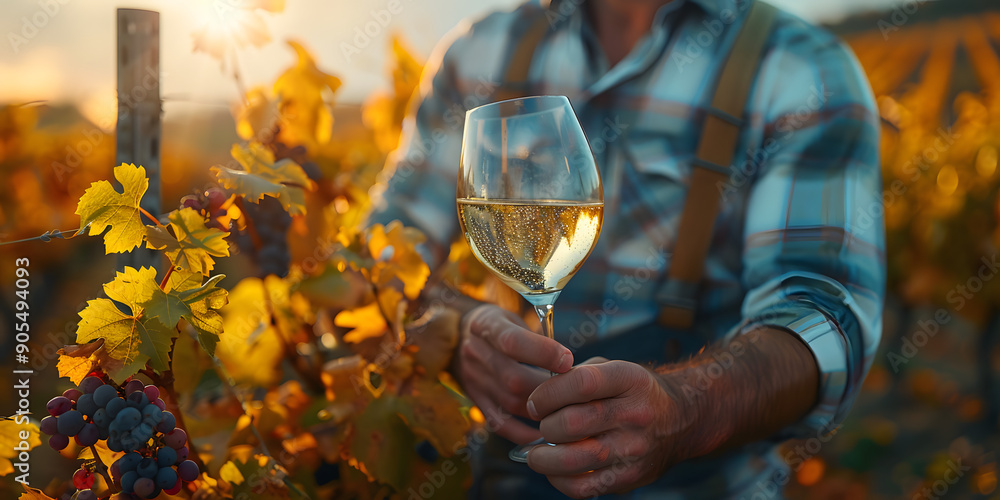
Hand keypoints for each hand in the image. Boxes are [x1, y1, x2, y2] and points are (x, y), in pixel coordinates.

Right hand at [454, 304, 573, 443]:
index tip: (567, 359)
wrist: (458, 337)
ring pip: (510, 402)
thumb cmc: (499, 326)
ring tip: (564, 407)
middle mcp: (475, 353)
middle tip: (573, 390)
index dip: (541, 352)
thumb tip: (566, 361)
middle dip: (548, 387)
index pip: (511, 341)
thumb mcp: (512, 318)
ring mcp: (473, 380)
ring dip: (541, 408)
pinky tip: (544, 432)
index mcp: (486, 325)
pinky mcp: (476, 400)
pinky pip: (499, 423)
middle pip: (513, 378)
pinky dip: (523, 432)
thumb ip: (535, 336)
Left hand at [525, 358, 693, 497]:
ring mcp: (634, 449)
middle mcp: (635, 414)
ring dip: (545, 458)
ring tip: (537, 453)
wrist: (681, 420)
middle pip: (573, 423)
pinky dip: (559, 481)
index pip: (581, 383)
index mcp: (629, 379)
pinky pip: (585, 488)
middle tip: (542, 424)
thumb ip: (577, 376)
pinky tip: (554, 470)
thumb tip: (537, 397)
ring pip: (575, 459)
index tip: (535, 402)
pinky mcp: (631, 477)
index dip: (548, 393)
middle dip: (546, 425)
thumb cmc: (633, 392)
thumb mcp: (614, 368)